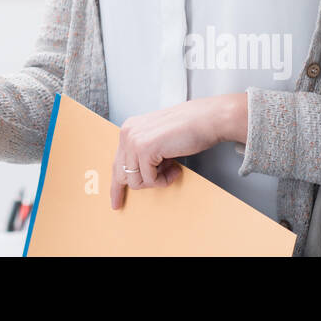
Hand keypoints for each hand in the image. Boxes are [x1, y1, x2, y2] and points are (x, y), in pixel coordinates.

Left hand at [111, 95, 238, 209]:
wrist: (205, 119)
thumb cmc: (188, 129)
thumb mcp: (158, 141)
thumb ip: (144, 155)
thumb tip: (138, 177)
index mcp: (129, 129)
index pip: (117, 163)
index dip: (116, 186)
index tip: (116, 201)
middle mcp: (128, 133)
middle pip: (122, 175)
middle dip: (142, 184)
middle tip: (160, 180)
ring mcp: (134, 141)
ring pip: (135, 181)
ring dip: (156, 180)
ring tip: (172, 168)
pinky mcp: (144, 149)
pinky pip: (149, 180)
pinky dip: (164, 180)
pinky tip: (175, 168)